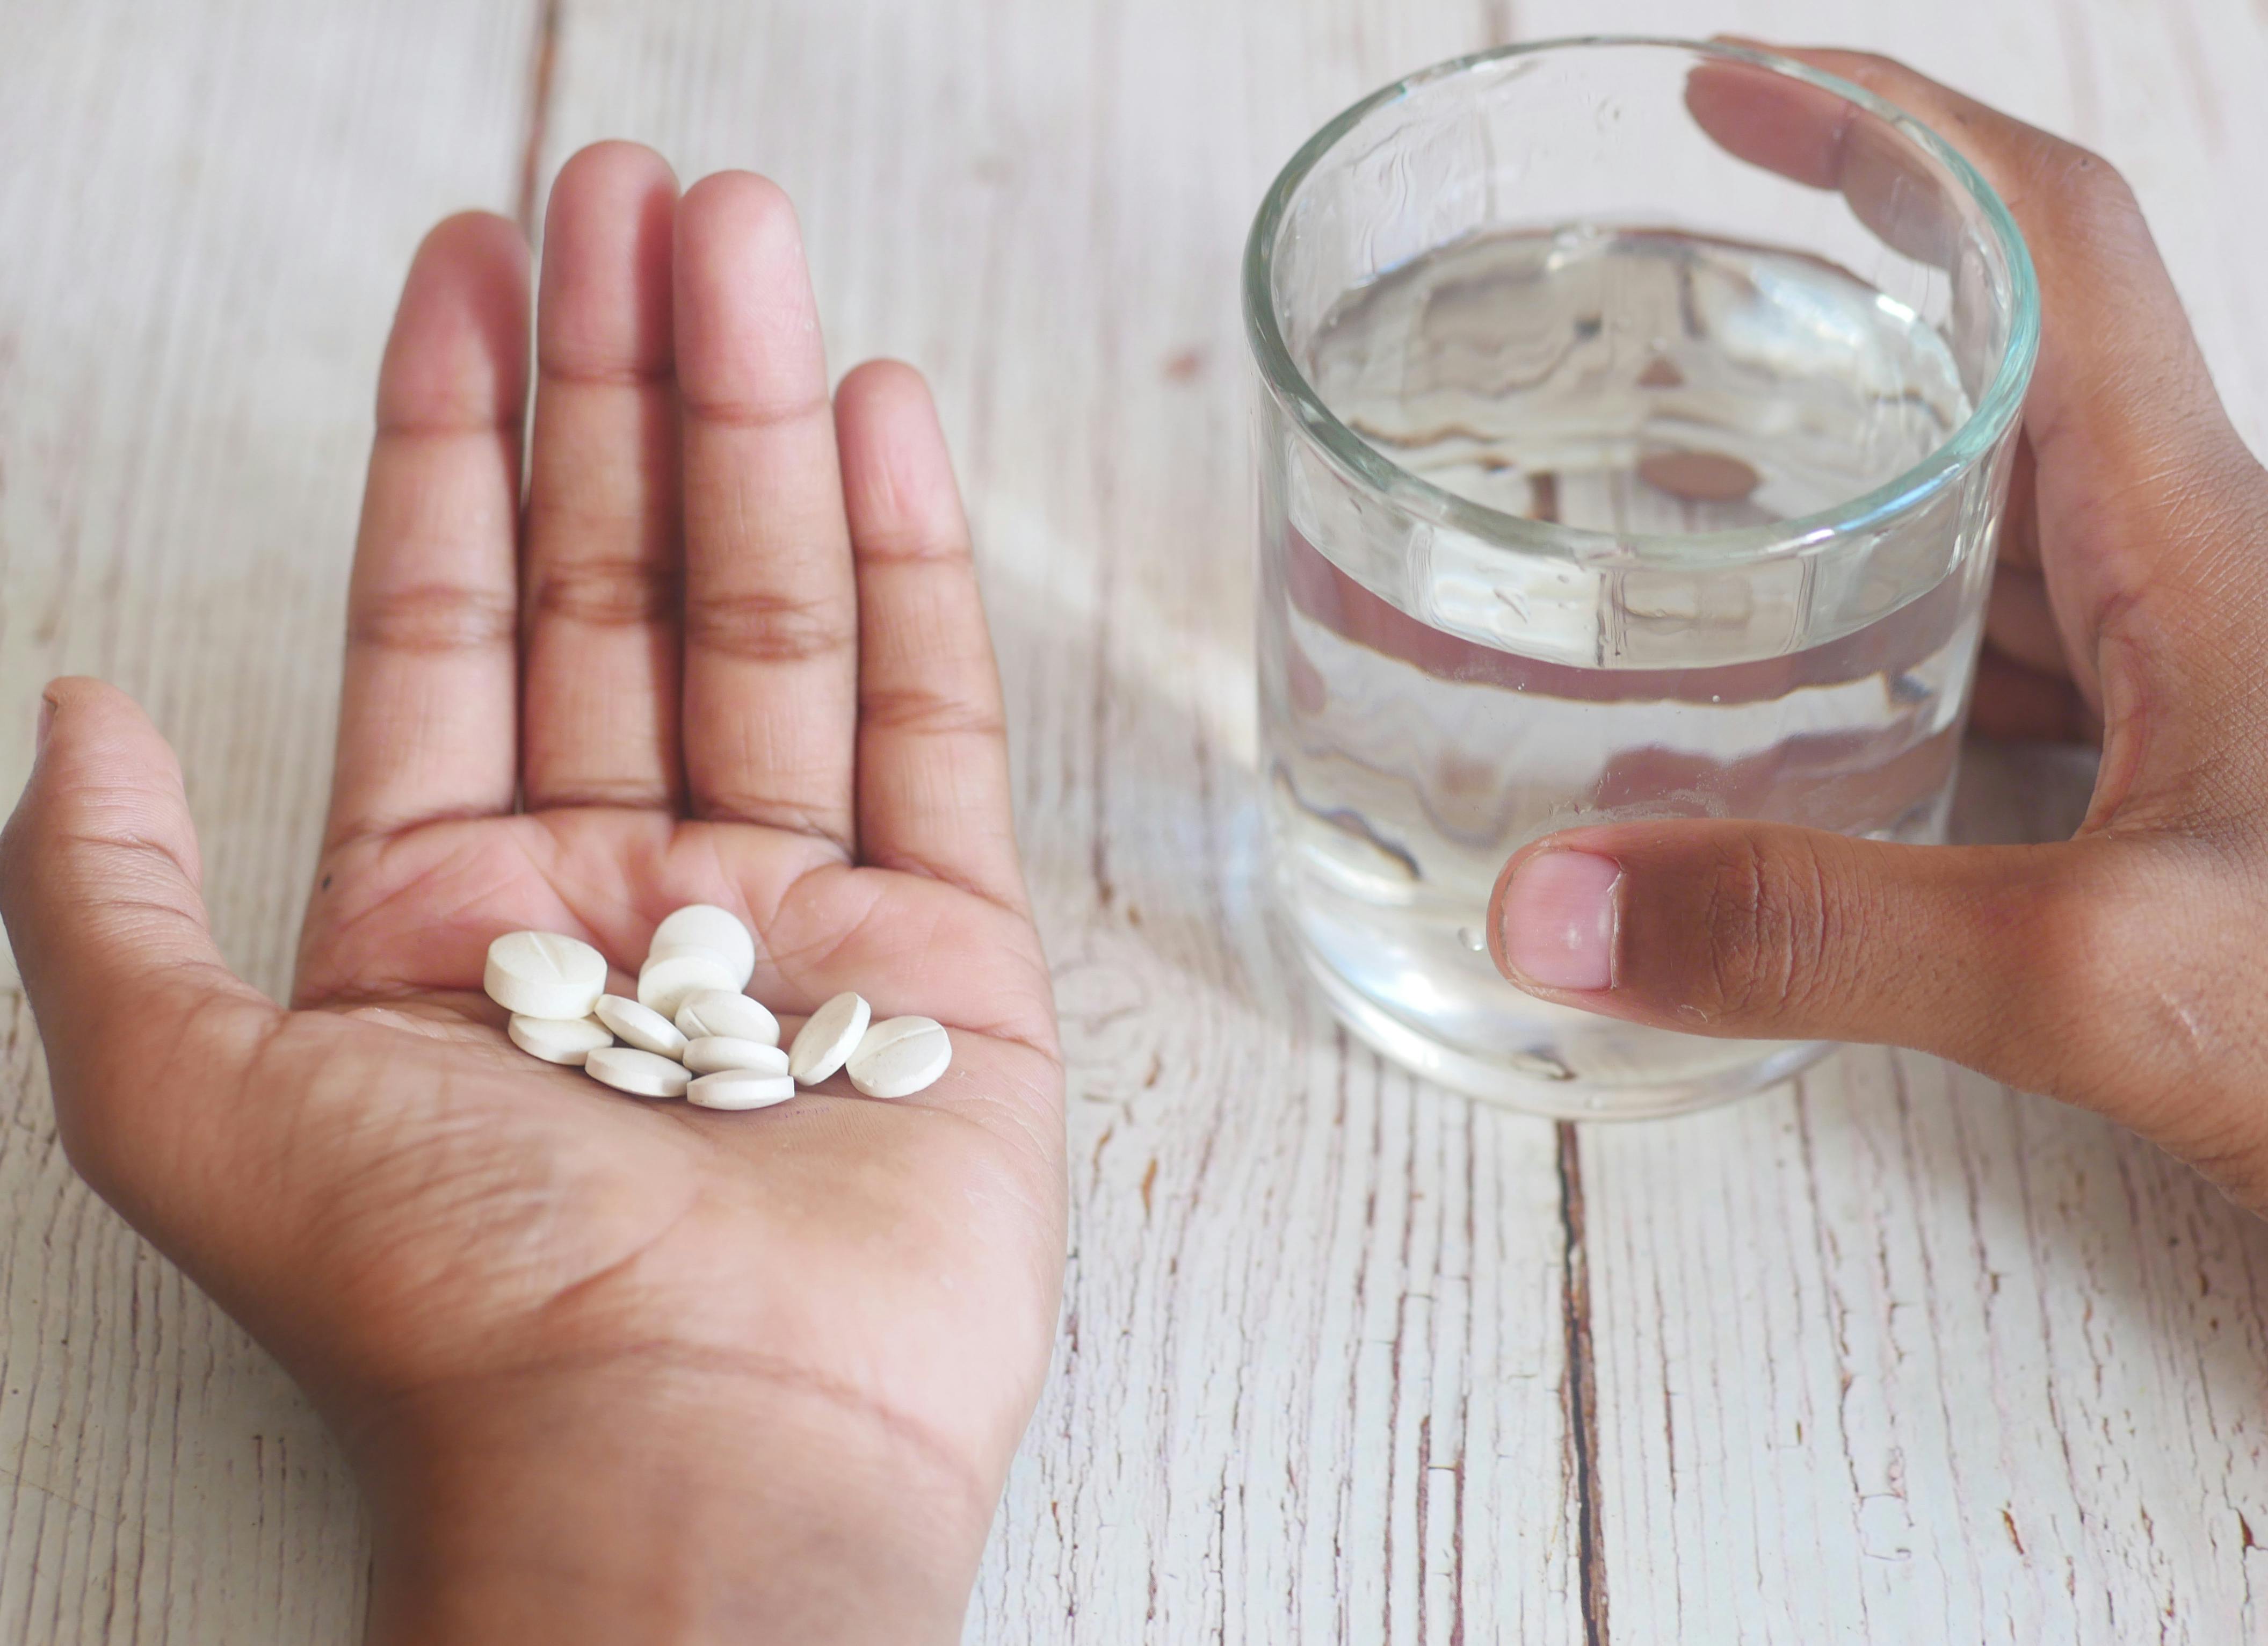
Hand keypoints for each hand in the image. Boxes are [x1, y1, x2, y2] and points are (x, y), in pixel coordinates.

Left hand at [0, 143, 1060, 1643]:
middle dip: (623, 379)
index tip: (474, 267)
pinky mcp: (948, 957)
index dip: (458, 435)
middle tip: (632, 196)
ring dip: (756, 419)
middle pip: (625, 581)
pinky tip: (880, 417)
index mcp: (452, 917)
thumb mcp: (186, 1101)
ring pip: (776, 615)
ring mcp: (798, 915)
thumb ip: (112, 899)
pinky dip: (912, 566)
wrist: (689, 1462)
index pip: (454, 619)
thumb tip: (74, 711)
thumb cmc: (449, 1308)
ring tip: (742, 242)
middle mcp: (626, 896)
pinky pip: (928, 724)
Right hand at [1490, 51, 2267, 1331]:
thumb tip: (1551, 906)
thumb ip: (1823, 930)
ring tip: (1675, 496)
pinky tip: (1795, 728)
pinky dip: (1886, 656)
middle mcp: (2200, 585)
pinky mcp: (2195, 804)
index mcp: (2195, 540)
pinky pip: (2016, 670)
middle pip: (2006, 364)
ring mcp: (2206, 696)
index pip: (2051, 242)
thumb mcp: (2110, 975)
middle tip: (1660, 302)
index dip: (1891, 134)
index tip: (1737, 92)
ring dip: (1849, 485)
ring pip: (2000, 527)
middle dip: (1828, 300)